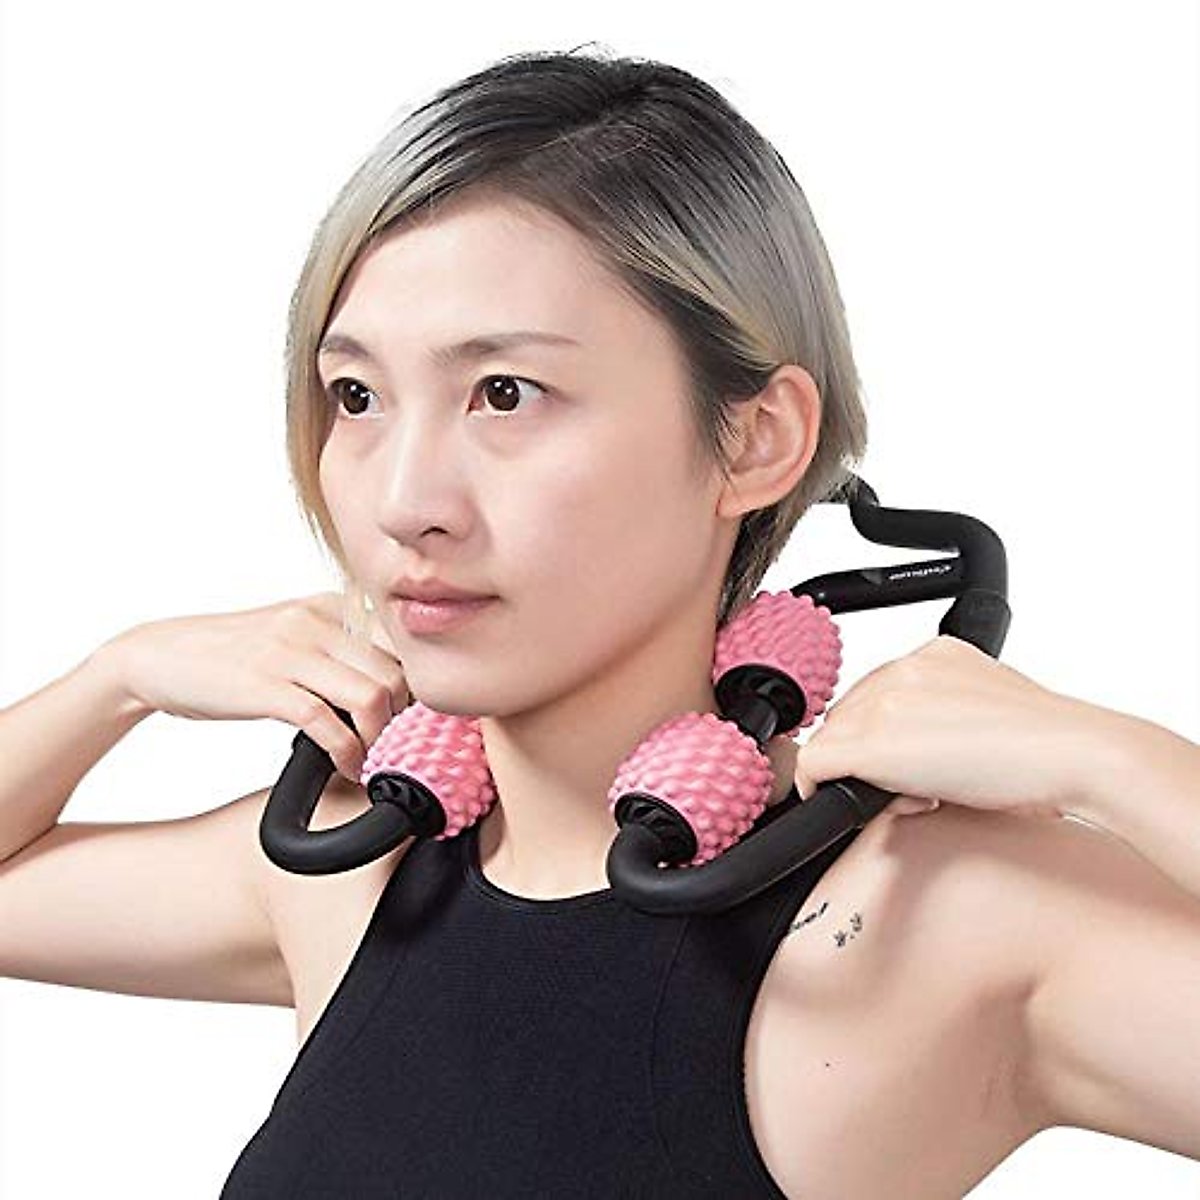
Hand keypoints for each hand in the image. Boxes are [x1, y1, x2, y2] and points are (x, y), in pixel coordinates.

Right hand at [98, 592, 409, 783]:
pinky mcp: (266, 686)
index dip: (416, 688)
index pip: (401, 644)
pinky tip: (347, 768)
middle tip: (396, 746)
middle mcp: (316, 621)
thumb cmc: (230, 655)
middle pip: (397, 672)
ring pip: (372, 696)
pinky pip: (328, 723)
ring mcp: (291, 652)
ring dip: (381, 739)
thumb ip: (337, 651)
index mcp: (329, 606)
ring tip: (373, 760)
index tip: (413, 719)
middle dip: (404, 719)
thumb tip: (390, 688)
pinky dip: (348, 753)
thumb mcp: (293, 636)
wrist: (157, 656)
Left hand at [792, 634, 1101, 821]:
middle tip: (916, 793)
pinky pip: (815, 764)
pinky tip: (852, 807)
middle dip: (868, 758)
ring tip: (915, 800)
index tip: (915, 769)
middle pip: (848, 716)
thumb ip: (954, 714)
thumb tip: (936, 748)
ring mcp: (886, 703)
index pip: (879, 695)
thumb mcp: (993, 710)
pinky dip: (821, 788)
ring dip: (855, 774)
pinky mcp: (874, 743)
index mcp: (934, 656)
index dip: (887, 738)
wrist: (1075, 754)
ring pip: (831, 739)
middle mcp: (905, 669)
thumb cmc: (1051, 747)